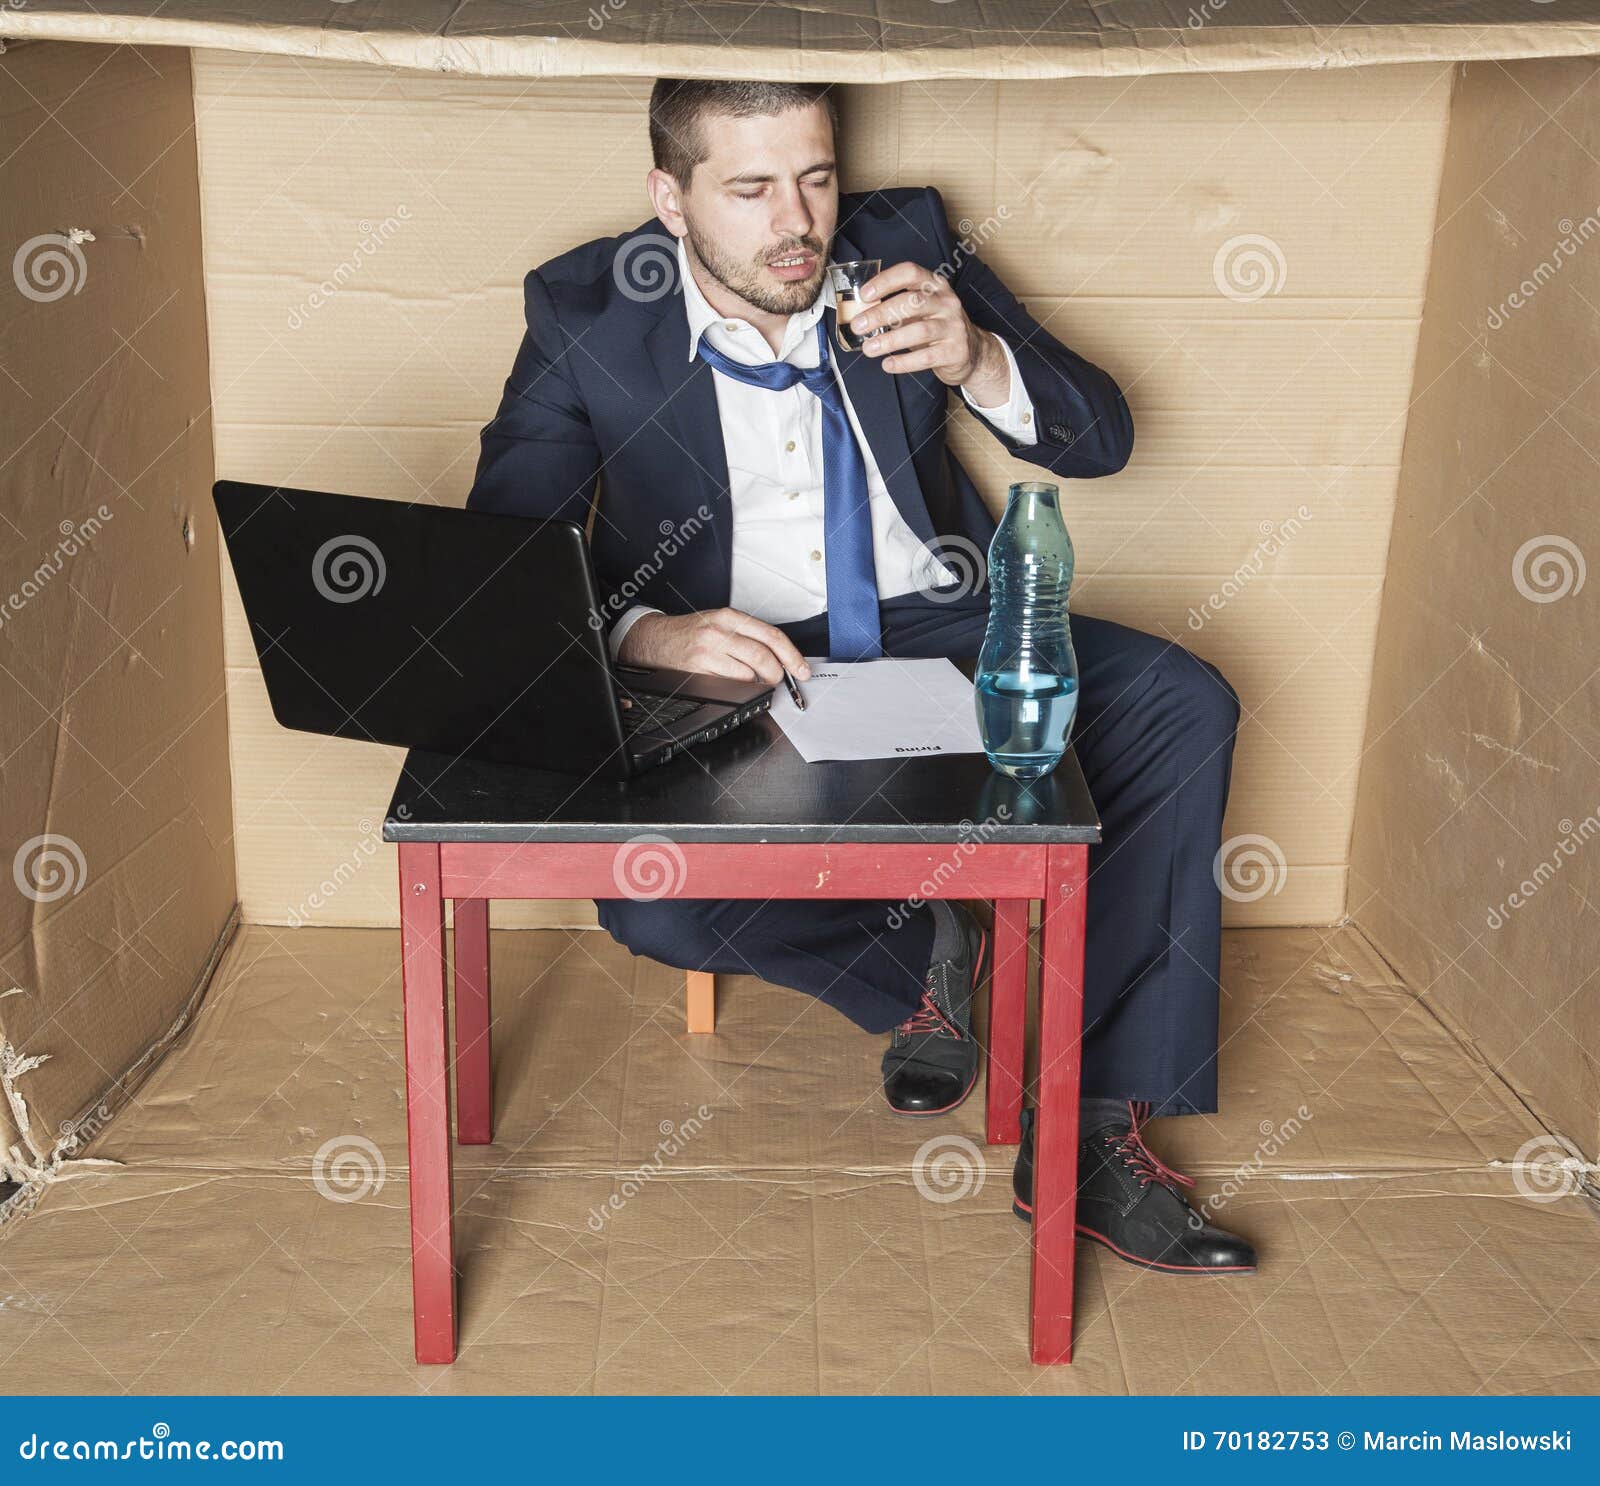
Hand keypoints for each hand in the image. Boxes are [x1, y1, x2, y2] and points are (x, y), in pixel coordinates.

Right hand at [618, 607, 812, 686]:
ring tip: (757, 682)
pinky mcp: (698, 668)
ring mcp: (707, 650)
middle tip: (781, 682)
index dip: (792, 655)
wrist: (654, 640)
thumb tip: (780, 658)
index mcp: (729, 617)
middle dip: (778, 674)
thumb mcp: (719, 624)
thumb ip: (747, 636)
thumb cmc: (690, 634)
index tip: (801, 669)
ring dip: (759, 683)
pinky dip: (741, 688)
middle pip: (763, 656)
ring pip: (749, 672)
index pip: (771, 635)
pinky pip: (731, 683)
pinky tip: (738, 685)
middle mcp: (719, 631)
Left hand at [849, 261, 1009, 400]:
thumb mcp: (921, 310)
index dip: (885, 281)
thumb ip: (897, 307)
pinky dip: (904, 362)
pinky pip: (926, 358)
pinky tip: (888, 364)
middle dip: (881, 313)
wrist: (972, 352)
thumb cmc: (937, 327)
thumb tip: (861, 313)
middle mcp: (946, 302)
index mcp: (935, 285)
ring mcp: (953, 326)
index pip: (910, 272)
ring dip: (889, 340)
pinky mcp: (955, 351)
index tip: (864, 295)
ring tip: (869, 349)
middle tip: (858, 326)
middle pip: (913, 301)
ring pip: (919, 330)